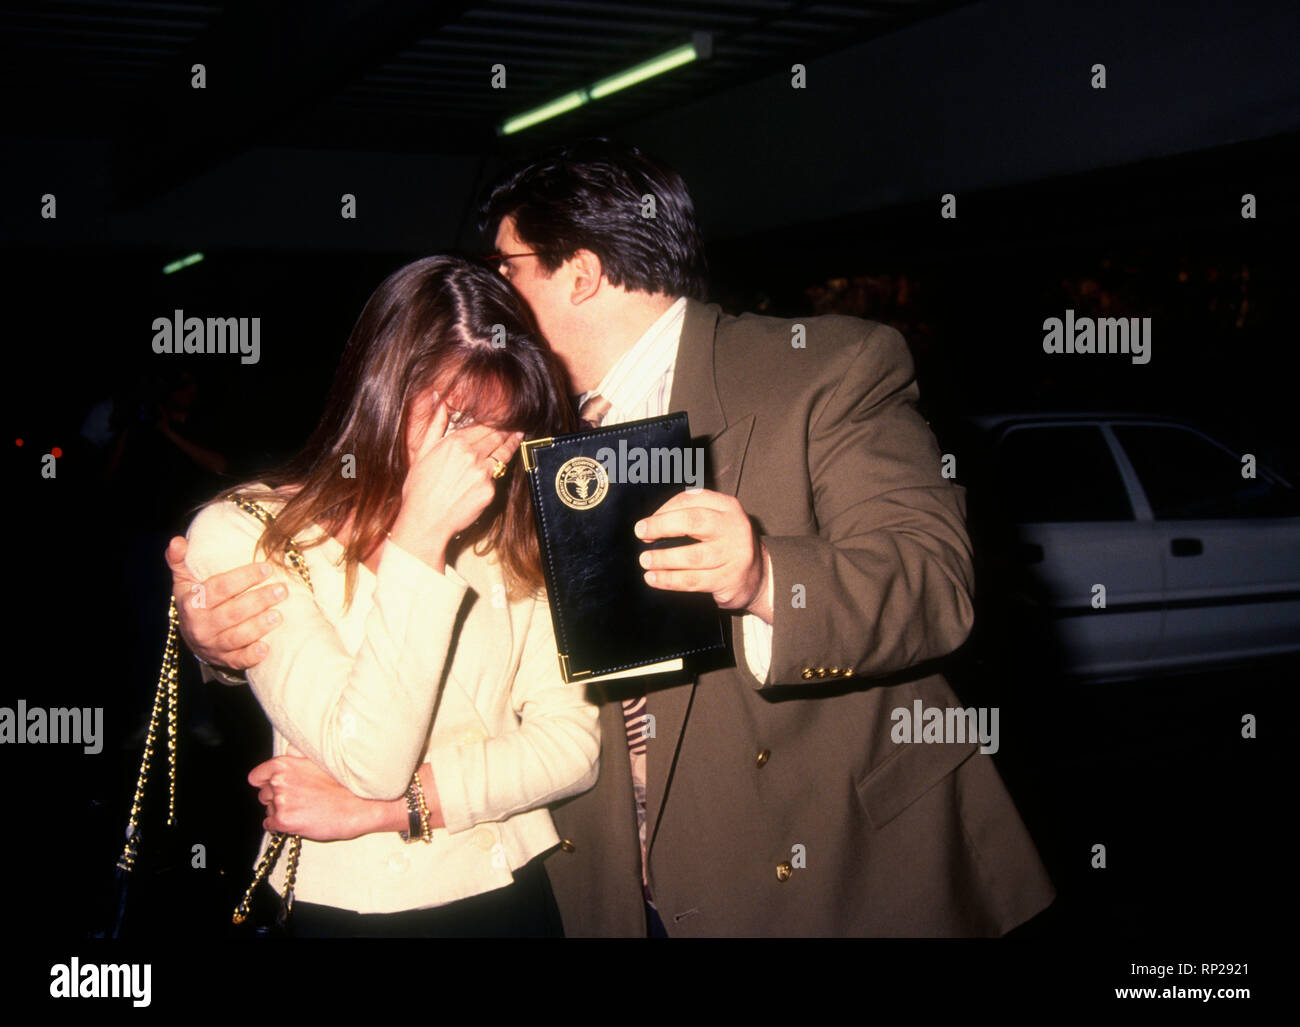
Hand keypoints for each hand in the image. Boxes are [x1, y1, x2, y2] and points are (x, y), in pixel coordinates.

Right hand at [167, 536, 285, 671]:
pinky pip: (237, 660)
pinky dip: (251, 656)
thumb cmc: (195, 600)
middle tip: (282, 590)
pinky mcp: (223, 659)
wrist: (192, 635)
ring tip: (278, 615)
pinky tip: (266, 648)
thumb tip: (177, 541)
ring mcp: (212, 644)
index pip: (220, 588)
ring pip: (237, 636)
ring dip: (258, 626)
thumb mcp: (184, 580)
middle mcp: (200, 625)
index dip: (243, 578)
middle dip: (258, 600)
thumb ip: (179, 559)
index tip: (266, 568)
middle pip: (232, 612)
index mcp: (192, 603)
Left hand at [249, 746, 381, 841]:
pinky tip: (298, 821)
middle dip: (277, 799)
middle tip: (299, 800)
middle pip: (263, 795)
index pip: (256, 777)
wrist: (357, 806)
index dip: (266, 784)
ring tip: (303, 810)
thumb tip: (288, 749)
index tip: (275, 788)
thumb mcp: (320, 761)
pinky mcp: (283, 821)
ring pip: (269, 811)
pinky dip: (281, 826)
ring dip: (281, 812)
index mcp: (283, 764)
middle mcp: (278, 781)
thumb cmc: (341, 783)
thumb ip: (298, 754)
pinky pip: (270, 826)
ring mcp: (280, 801)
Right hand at [389, 401, 523, 568]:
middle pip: (497, 437)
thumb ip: (435, 427)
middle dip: (506, 430)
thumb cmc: (418, 490)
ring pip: (503, 454)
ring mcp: (483, 473)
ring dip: (512, 443)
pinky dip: (498, 471)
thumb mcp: (421, 453)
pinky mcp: (490, 490)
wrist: (424, 521)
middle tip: (515, 426)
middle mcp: (472, 455)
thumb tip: (441, 404)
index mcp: (455, 443)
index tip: (500, 419)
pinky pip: (498, 477)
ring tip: (518, 437)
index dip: (493, 422)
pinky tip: (502, 466)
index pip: (482, 426)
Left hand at [634, 490, 772, 622]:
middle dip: (662, 526)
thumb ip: (690, 515)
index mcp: (728, 506)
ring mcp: (734, 554)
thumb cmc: (725, 543)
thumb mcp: (717, 521)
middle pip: (693, 521)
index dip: (664, 509)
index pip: (691, 499)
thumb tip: (650, 524)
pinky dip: (669, 580)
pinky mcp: (729, 579)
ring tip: (645, 560)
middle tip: (641, 533)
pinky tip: (653, 578)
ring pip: (692, 556)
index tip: (646, 523)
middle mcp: (734, 527)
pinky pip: (693, 580)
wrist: (758, 575)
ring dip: (663, 558)